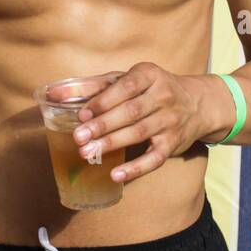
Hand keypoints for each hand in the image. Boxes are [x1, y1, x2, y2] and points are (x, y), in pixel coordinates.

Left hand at [64, 62, 210, 184]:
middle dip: (103, 125)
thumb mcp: (127, 79)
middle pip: (130, 112)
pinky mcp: (173, 143)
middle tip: (79, 137)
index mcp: (150, 75)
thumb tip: (53, 94)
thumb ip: (93, 86)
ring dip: (112, 144)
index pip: (126, 87)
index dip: (103, 101)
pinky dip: (136, 168)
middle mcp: (163, 96)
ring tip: (87, 153)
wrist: (197, 103)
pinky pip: (154, 158)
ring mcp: (170, 121)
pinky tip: (116, 174)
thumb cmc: (150, 89)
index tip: (82, 115)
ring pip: (139, 133)